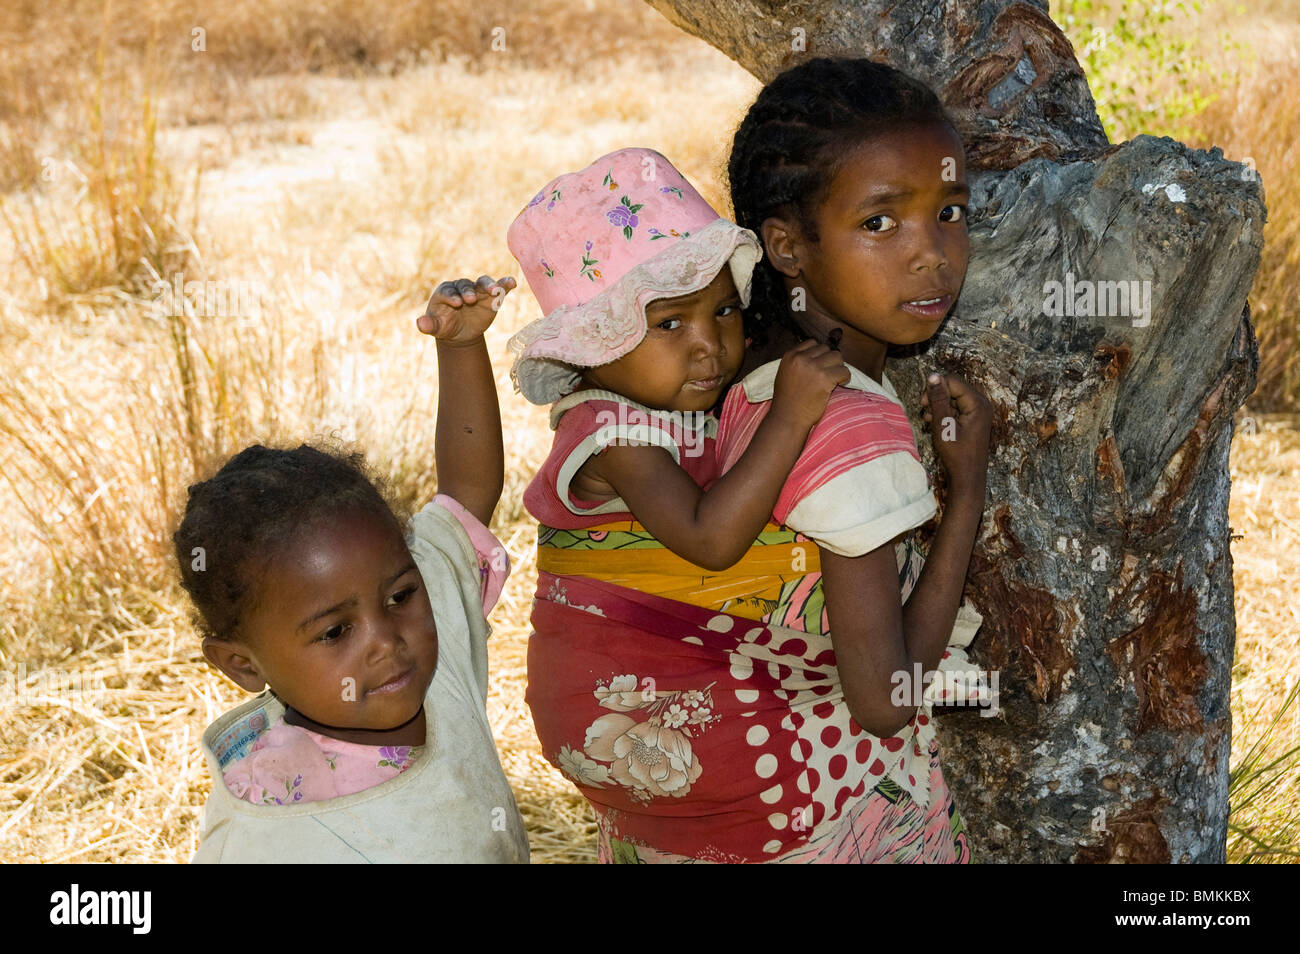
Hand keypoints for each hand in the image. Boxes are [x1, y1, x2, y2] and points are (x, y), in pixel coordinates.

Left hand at [417, 275, 515, 344]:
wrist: (460, 333)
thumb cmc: (445, 327)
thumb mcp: (436, 328)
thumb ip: (428, 325)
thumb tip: (420, 324)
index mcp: (445, 292)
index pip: (448, 291)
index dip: (452, 296)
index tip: (457, 303)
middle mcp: (461, 287)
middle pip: (465, 285)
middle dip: (468, 291)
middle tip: (471, 300)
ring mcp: (477, 290)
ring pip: (483, 283)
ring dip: (489, 285)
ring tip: (495, 291)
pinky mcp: (491, 296)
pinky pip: (499, 288)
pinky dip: (505, 284)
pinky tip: (512, 282)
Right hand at [769, 339, 850, 431]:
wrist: (788, 418)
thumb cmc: (787, 400)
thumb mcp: (785, 373)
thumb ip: (798, 362)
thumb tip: (818, 355)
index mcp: (790, 355)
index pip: (813, 343)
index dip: (819, 355)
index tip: (820, 366)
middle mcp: (801, 358)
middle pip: (827, 349)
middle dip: (829, 361)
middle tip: (828, 375)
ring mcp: (813, 367)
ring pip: (837, 357)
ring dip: (838, 368)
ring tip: (833, 380)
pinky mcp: (825, 378)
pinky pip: (844, 371)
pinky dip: (844, 378)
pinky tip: (838, 385)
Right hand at [920, 371, 990, 489]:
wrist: (967, 477)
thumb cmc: (956, 454)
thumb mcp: (943, 425)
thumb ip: (938, 399)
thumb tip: (933, 376)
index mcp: (978, 403)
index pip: (953, 381)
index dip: (935, 388)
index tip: (923, 403)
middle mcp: (982, 404)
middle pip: (954, 387)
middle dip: (937, 396)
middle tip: (924, 409)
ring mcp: (979, 412)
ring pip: (953, 397)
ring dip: (938, 405)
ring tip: (928, 418)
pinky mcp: (974, 419)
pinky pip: (957, 407)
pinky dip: (945, 412)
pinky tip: (935, 422)